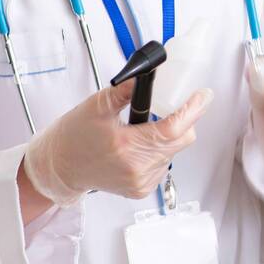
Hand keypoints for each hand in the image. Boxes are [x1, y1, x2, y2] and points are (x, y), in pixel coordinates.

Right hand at [23, 80, 213, 204]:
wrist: (59, 167)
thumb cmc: (74, 137)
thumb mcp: (97, 106)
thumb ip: (126, 89)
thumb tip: (148, 74)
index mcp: (126, 147)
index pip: (173, 129)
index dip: (192, 110)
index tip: (203, 96)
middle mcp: (136, 169)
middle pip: (180, 140)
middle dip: (181, 121)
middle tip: (170, 106)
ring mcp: (140, 182)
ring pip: (173, 152)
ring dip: (168, 136)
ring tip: (142, 128)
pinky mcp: (141, 189)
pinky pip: (163, 164)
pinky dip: (159, 151)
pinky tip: (139, 145)